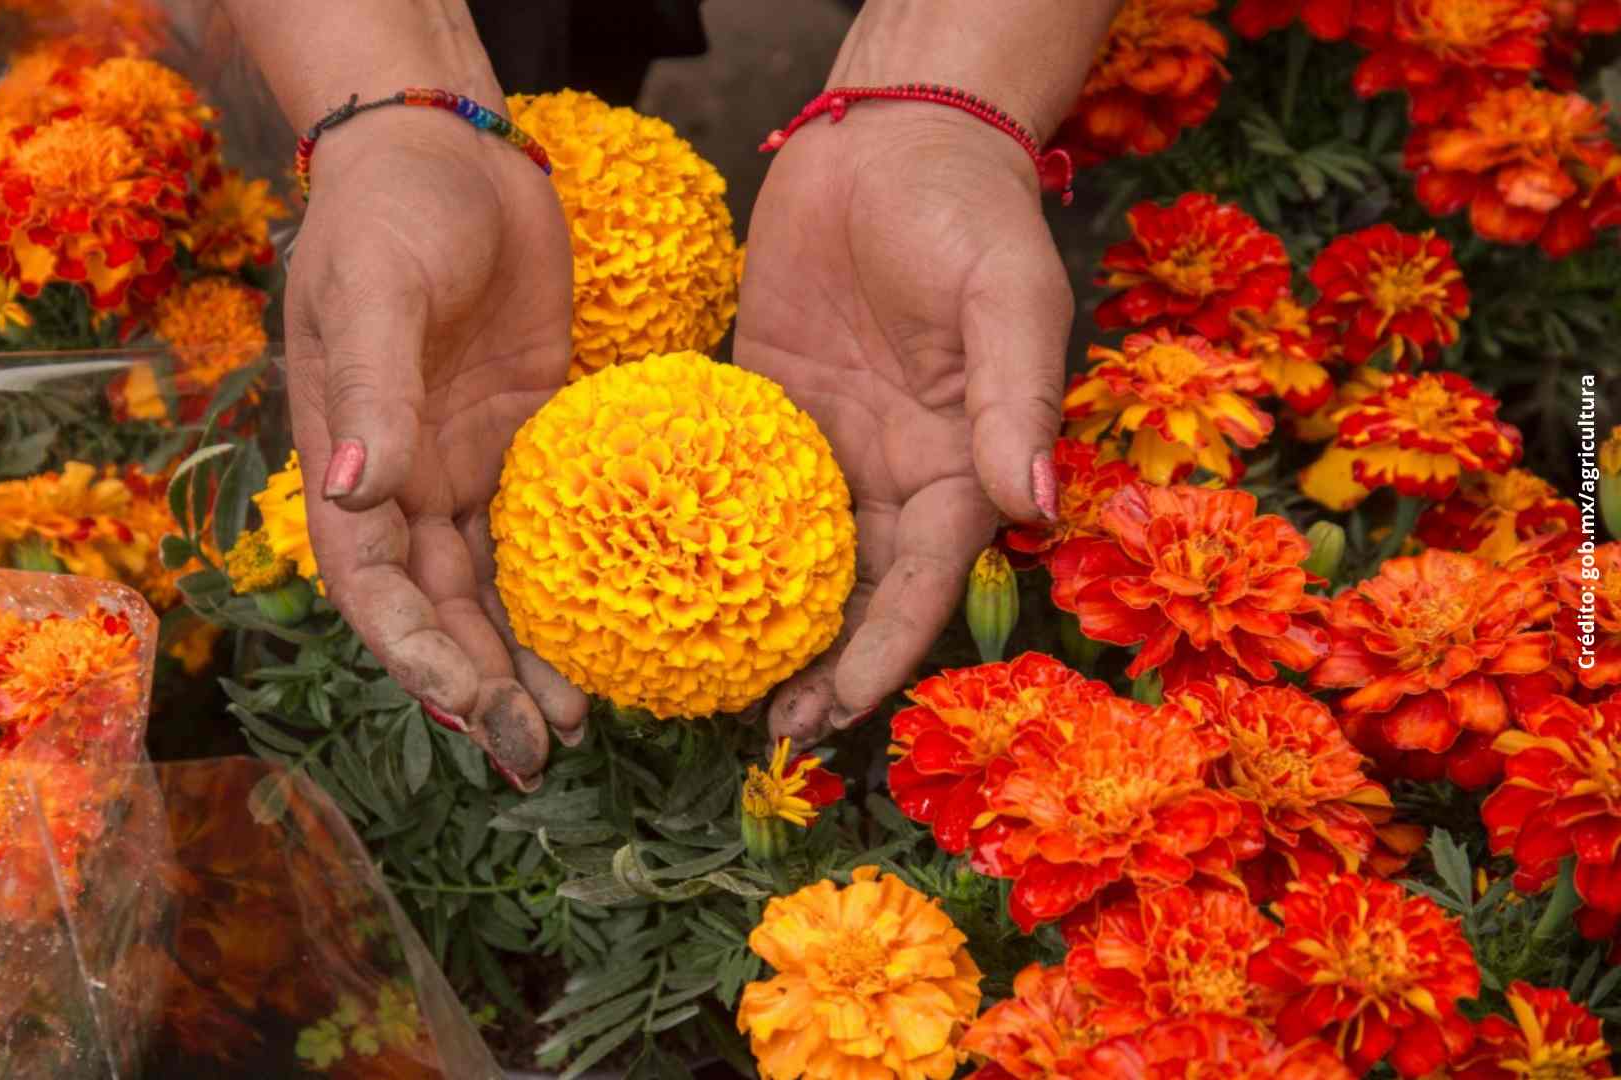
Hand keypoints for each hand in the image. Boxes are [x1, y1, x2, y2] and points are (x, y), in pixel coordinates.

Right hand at [286, 110, 585, 790]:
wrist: (451, 151)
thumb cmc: (392, 210)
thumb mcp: (375, 290)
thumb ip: (372, 387)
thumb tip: (353, 488)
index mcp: (350, 458)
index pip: (376, 583)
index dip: (413, 651)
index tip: (465, 702)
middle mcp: (407, 482)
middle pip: (440, 608)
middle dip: (477, 683)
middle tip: (534, 749)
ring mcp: (471, 466)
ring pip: (498, 589)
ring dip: (527, 657)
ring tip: (576, 722)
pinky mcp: (533, 442)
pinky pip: (555, 533)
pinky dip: (577, 588)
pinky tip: (621, 632)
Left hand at [736, 106, 1070, 746]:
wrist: (892, 136)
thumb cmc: (969, 209)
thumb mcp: (1008, 298)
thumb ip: (1014, 400)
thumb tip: (1034, 506)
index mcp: (956, 465)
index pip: (920, 584)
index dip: (881, 654)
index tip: (835, 712)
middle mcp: (889, 472)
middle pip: (852, 592)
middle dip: (817, 664)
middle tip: (765, 729)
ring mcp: (823, 445)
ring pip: (787, 556)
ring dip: (754, 619)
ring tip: (701, 680)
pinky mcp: (763, 406)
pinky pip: (727, 483)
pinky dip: (697, 533)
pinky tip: (651, 576)